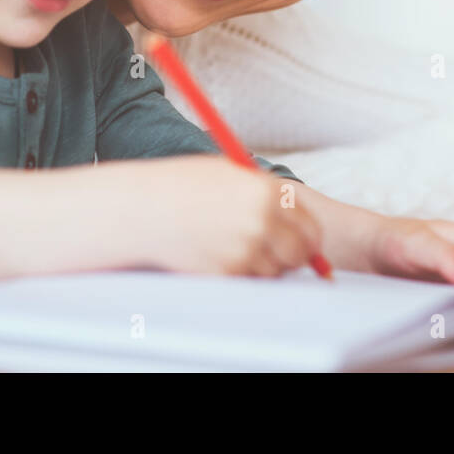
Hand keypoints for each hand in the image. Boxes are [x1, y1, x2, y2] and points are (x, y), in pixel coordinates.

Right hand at [132, 155, 322, 276]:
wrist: (144, 208)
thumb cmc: (183, 185)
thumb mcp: (229, 173)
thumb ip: (264, 190)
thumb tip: (295, 212)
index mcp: (266, 192)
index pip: (309, 225)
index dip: (308, 237)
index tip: (303, 242)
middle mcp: (261, 221)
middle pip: (299, 253)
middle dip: (293, 256)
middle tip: (281, 254)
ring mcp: (244, 249)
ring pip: (274, 271)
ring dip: (264, 265)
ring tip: (236, 247)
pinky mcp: (226, 272)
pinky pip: (246, 280)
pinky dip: (239, 273)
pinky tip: (218, 254)